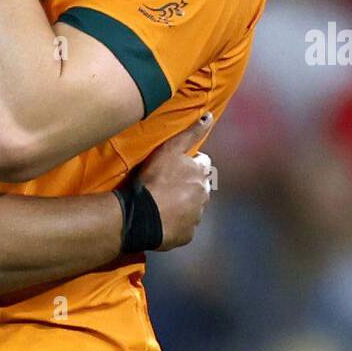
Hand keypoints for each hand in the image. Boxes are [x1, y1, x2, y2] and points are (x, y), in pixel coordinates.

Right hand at [136, 114, 213, 250]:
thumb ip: (190, 133)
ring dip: (183, 205)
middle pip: (200, 187)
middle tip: (167, 187)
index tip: (175, 168)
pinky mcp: (187, 234)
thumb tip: (209, 116)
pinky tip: (162, 220)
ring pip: (193, 207)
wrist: (142, 214)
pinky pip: (185, 227)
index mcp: (201, 174)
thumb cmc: (154, 179)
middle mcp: (203, 195)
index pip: (203, 164)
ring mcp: (196, 216)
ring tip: (163, 205)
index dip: (190, 164)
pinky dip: (177, 223)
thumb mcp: (170, 150)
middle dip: (189, 186)